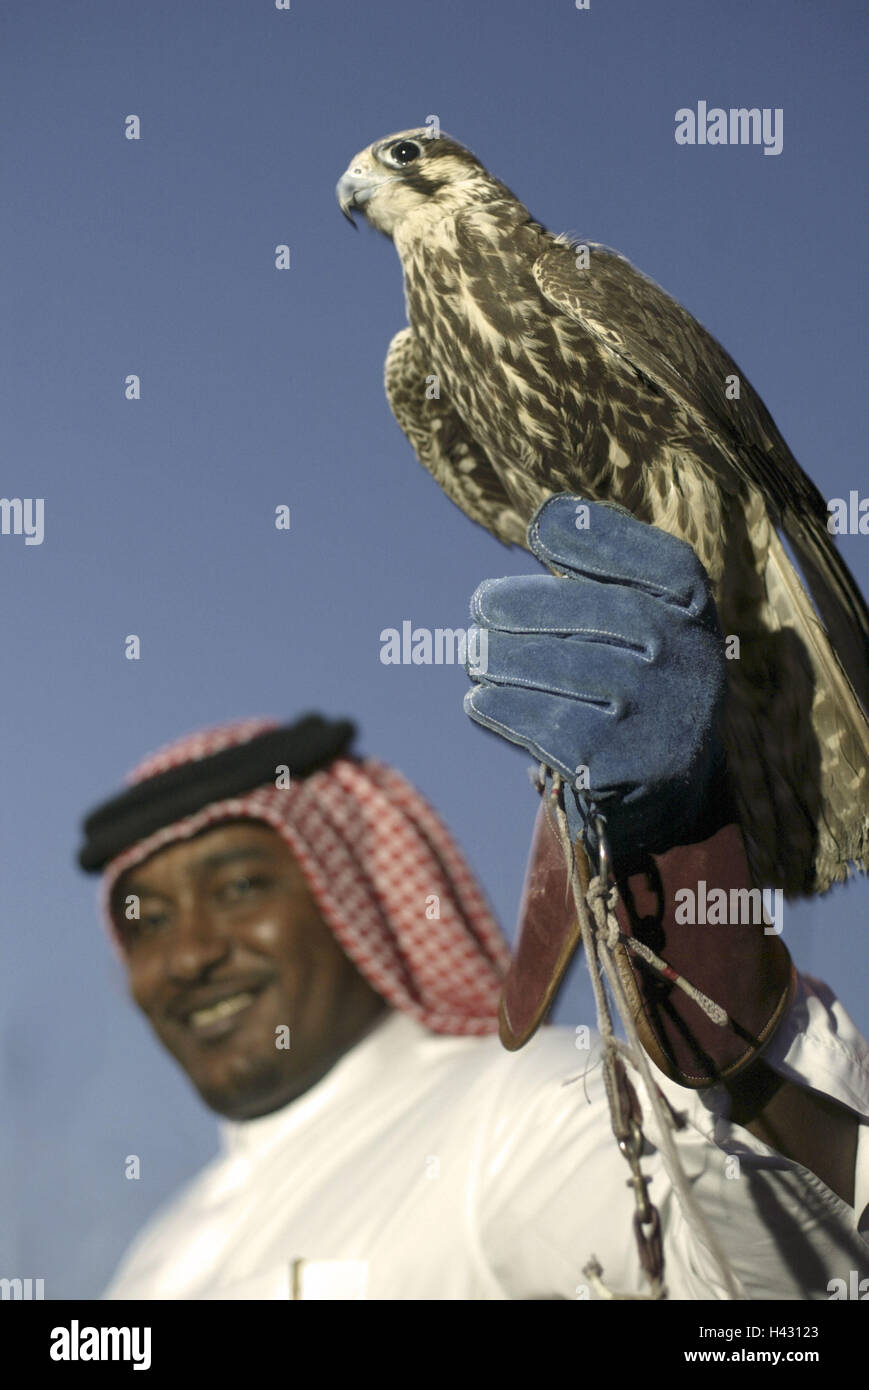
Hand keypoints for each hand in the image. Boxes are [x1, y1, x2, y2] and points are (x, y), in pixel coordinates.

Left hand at [464, 494, 732, 872]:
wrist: (664, 786)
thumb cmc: (633, 677)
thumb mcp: (644, 621)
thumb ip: (609, 573)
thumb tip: (553, 517)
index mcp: (696, 614)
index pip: (660, 561)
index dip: (598, 538)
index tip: (539, 527)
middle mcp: (691, 660)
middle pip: (603, 613)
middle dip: (529, 604)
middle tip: (480, 604)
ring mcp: (659, 716)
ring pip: (565, 670)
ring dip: (504, 659)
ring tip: (474, 655)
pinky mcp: (622, 765)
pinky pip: (547, 727)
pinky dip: (503, 709)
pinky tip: (480, 700)